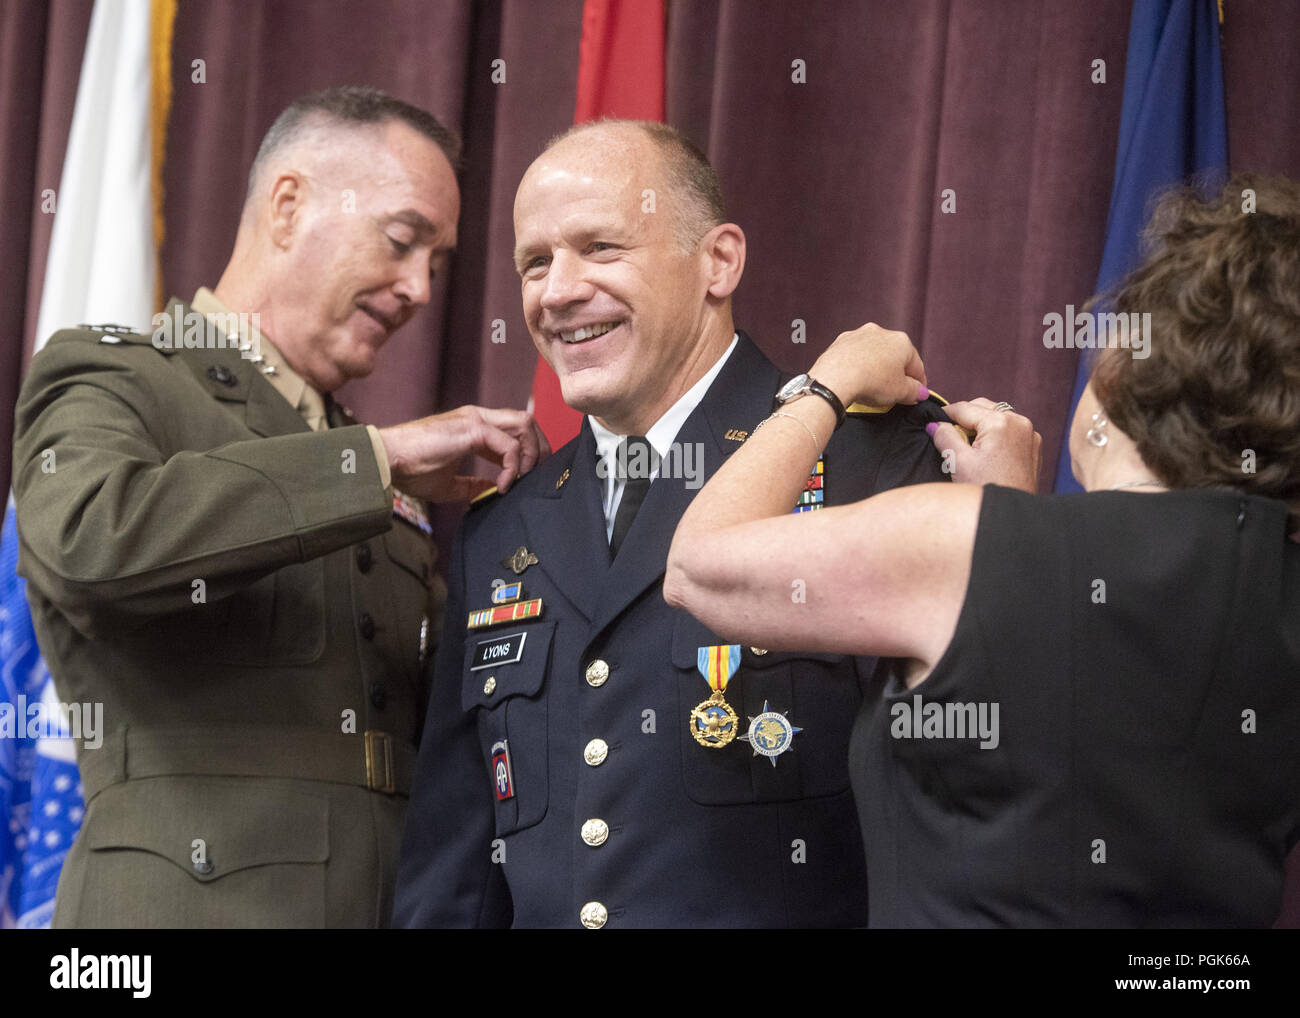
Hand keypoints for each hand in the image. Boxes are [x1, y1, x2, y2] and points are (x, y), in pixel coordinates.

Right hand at [378, 406, 549, 501]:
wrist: (387, 460)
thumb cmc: (409, 470)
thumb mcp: (448, 483)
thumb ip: (471, 485)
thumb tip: (488, 491)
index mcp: (473, 427)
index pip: (513, 431)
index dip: (526, 454)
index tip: (523, 479)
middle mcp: (478, 417)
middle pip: (526, 422)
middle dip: (538, 448)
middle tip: (534, 476)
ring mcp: (476, 419)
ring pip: (525, 424)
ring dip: (531, 453)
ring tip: (522, 478)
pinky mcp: (473, 428)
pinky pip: (510, 446)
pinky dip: (513, 467)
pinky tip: (502, 485)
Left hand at [809, 322, 927, 408]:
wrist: (835, 378)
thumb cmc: (870, 381)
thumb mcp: (900, 392)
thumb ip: (914, 391)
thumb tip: (919, 391)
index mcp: (901, 342)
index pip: (916, 365)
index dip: (918, 382)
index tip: (916, 393)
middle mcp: (881, 333)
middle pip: (894, 357)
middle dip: (895, 373)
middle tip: (894, 392)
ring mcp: (859, 335)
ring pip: (873, 354)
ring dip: (875, 368)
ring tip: (872, 386)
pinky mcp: (840, 342)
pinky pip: (854, 356)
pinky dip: (857, 366)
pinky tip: (856, 379)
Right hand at [928, 398, 1040, 491]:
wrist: (1012, 517)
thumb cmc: (986, 490)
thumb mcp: (958, 462)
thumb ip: (944, 437)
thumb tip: (934, 424)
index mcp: (1000, 422)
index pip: (965, 408)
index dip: (945, 413)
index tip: (933, 420)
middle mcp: (1019, 422)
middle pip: (983, 407)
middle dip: (965, 418)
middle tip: (950, 434)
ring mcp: (1030, 434)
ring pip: (998, 417)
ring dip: (981, 425)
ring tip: (969, 446)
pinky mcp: (1034, 447)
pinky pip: (1011, 431)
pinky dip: (997, 435)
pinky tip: (986, 453)